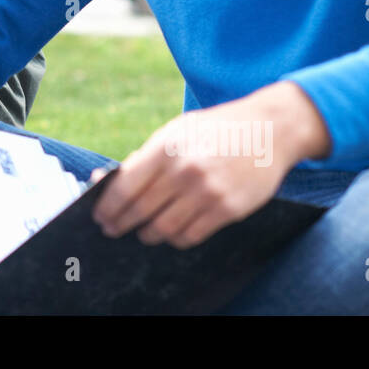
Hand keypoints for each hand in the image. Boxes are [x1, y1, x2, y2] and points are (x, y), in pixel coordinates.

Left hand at [91, 81, 330, 248]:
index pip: (126, 185)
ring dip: (148, 234)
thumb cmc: (215, 131)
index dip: (108, 205)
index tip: (100, 216)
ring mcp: (208, 191)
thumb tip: (107, 181)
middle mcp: (185, 170)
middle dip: (121, 224)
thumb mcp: (177, 131)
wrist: (269, 130)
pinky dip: (176, 239)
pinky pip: (191, 235)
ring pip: (164, 228)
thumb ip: (146, 157)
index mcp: (167, 146)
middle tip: (112, 230)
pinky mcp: (228, 209)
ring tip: (144, 233)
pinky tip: (172, 233)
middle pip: (141, 209)